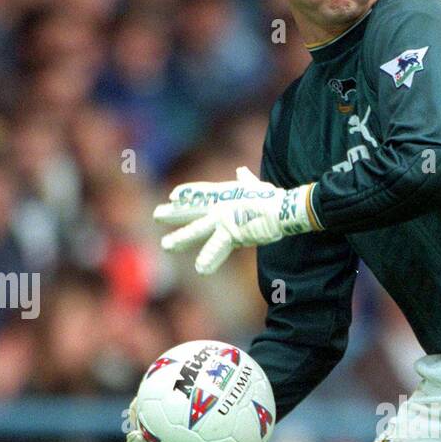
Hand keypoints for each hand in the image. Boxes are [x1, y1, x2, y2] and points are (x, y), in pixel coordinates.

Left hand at [155, 166, 319, 273]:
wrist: (284, 208)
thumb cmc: (273, 198)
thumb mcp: (256, 186)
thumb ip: (246, 180)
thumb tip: (242, 171)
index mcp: (225, 194)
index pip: (200, 192)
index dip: (186, 193)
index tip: (173, 197)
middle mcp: (219, 205)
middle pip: (191, 210)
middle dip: (173, 214)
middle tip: (156, 215)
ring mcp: (223, 219)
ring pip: (197, 230)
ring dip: (181, 238)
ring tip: (166, 246)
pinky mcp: (232, 232)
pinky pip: (217, 248)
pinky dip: (210, 259)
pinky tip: (200, 270)